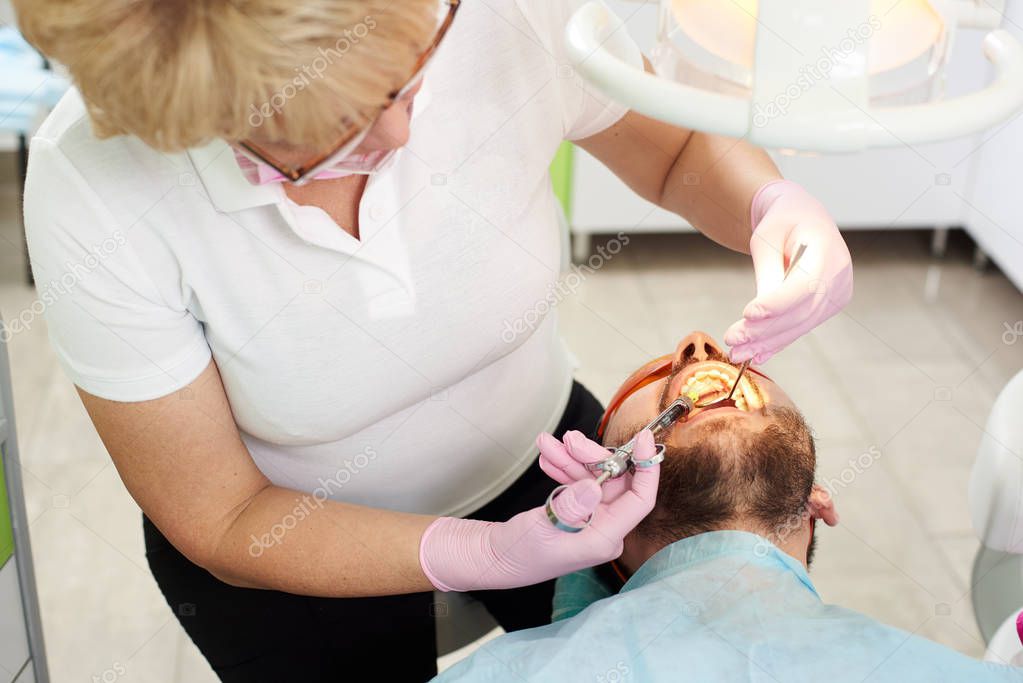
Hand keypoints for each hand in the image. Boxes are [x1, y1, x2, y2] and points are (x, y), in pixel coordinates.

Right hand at [419, 430, 658, 591]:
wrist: (496, 557)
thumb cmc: (520, 551)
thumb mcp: (544, 526)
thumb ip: (570, 507)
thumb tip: (593, 486)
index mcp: (605, 537)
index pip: (640, 499)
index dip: (646, 467)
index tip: (644, 438)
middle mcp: (604, 528)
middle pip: (613, 480)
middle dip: (592, 455)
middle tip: (569, 439)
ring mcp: (591, 519)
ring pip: (593, 477)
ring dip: (571, 458)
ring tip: (547, 443)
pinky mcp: (577, 512)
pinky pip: (578, 482)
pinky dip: (564, 467)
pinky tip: (548, 458)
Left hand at [725, 180, 852, 363]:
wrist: (804, 218)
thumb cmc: (782, 222)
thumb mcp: (766, 238)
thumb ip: (766, 273)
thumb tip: (757, 316)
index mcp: (828, 250)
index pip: (804, 285)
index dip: (777, 303)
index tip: (747, 314)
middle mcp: (839, 276)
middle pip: (801, 311)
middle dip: (764, 330)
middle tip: (732, 341)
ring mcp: (837, 294)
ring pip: (800, 325)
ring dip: (766, 342)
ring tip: (736, 353)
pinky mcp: (827, 307)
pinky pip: (800, 327)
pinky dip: (776, 342)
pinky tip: (756, 355)